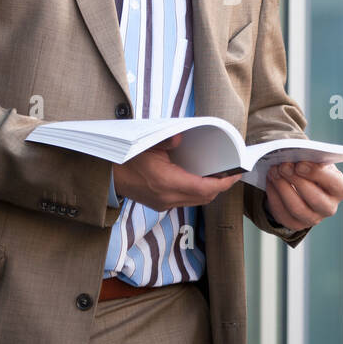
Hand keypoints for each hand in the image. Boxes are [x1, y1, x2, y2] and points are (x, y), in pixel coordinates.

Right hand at [112, 132, 242, 211]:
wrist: (106, 175)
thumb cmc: (126, 158)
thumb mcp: (146, 143)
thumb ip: (167, 140)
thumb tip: (181, 138)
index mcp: (166, 182)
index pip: (204, 188)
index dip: (224, 183)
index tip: (235, 174)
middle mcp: (167, 198)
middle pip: (204, 198)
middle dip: (219, 187)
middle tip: (230, 173)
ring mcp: (163, 204)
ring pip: (196, 201)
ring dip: (208, 191)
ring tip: (217, 176)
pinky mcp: (159, 205)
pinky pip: (185, 201)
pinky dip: (196, 192)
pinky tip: (197, 180)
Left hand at [262, 161, 342, 230]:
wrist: (300, 185)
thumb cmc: (310, 170)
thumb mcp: (314, 161)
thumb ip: (309, 156)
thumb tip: (295, 153)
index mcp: (339, 189)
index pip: (335, 184)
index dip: (317, 174)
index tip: (300, 164)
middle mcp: (329, 207)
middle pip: (315, 198)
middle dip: (296, 180)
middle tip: (283, 166)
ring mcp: (313, 218)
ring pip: (297, 207)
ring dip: (282, 187)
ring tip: (274, 171)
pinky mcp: (295, 224)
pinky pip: (283, 213)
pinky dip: (274, 196)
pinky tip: (271, 181)